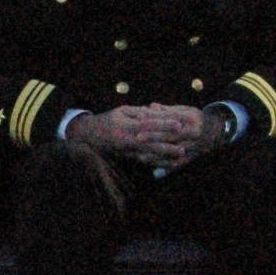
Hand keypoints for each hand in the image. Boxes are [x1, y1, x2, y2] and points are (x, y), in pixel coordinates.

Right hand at [69, 104, 206, 169]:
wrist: (89, 135)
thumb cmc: (108, 119)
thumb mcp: (122, 111)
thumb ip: (140, 112)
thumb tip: (158, 111)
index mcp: (125, 126)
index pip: (148, 124)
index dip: (164, 124)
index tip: (179, 124)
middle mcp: (126, 140)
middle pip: (151, 142)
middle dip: (169, 143)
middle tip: (185, 143)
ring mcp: (127, 150)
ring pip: (150, 153)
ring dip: (166, 155)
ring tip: (181, 154)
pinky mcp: (128, 156)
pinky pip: (145, 161)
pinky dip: (158, 162)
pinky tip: (169, 163)